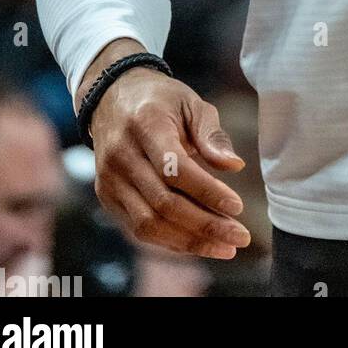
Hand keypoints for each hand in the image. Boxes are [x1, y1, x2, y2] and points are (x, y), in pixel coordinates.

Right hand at [79, 41, 251, 259]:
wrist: (112, 99)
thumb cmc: (161, 101)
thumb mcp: (191, 103)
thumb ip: (211, 134)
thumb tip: (234, 166)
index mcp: (145, 125)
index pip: (174, 169)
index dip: (207, 191)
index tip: (237, 206)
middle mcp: (121, 156)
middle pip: (163, 203)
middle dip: (205, 225)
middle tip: (240, 236)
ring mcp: (110, 180)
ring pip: (149, 224)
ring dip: (189, 242)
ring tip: (225, 247)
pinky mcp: (107, 197)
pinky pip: (139, 229)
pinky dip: (171, 241)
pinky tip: (199, 243)